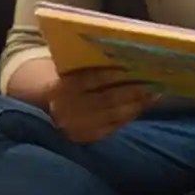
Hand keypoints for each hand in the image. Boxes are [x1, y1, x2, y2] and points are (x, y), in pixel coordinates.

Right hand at [44, 67, 158, 142]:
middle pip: (106, 99)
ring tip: (153, 94)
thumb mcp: (66, 69)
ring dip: (136, 104)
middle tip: (152, 82)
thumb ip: (86, 64)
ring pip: (113, 115)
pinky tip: (141, 106)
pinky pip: (113, 127)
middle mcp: (67, 109)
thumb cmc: (62, 79)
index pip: (89, 80)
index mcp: (59, 88)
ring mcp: (76, 126)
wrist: (41, 107)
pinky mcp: (85, 137)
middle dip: (132, 91)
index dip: (112, 74)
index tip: (132, 67)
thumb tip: (122, 56)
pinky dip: (129, 116)